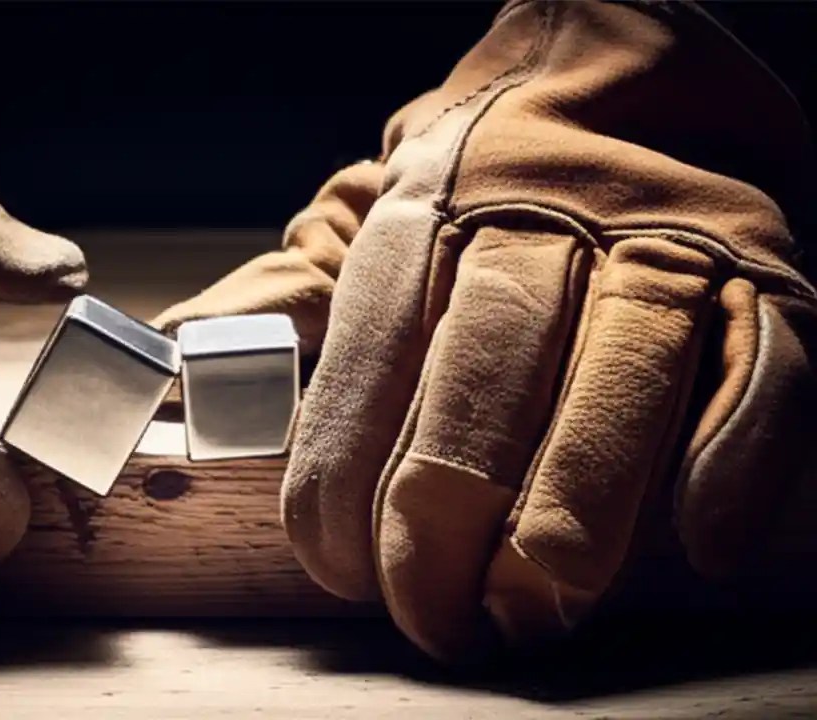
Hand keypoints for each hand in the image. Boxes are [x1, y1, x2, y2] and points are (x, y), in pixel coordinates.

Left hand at [156, 0, 816, 660]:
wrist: (622, 74)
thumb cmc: (480, 186)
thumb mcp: (373, 219)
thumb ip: (301, 299)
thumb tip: (184, 347)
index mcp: (419, 216)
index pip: (368, 366)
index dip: (346, 486)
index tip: (345, 573)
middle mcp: (533, 220)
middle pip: (480, 386)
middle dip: (444, 524)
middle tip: (438, 617)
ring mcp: (654, 240)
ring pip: (613, 387)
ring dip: (568, 516)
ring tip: (532, 605)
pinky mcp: (757, 266)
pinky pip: (759, 366)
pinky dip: (729, 457)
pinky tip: (698, 540)